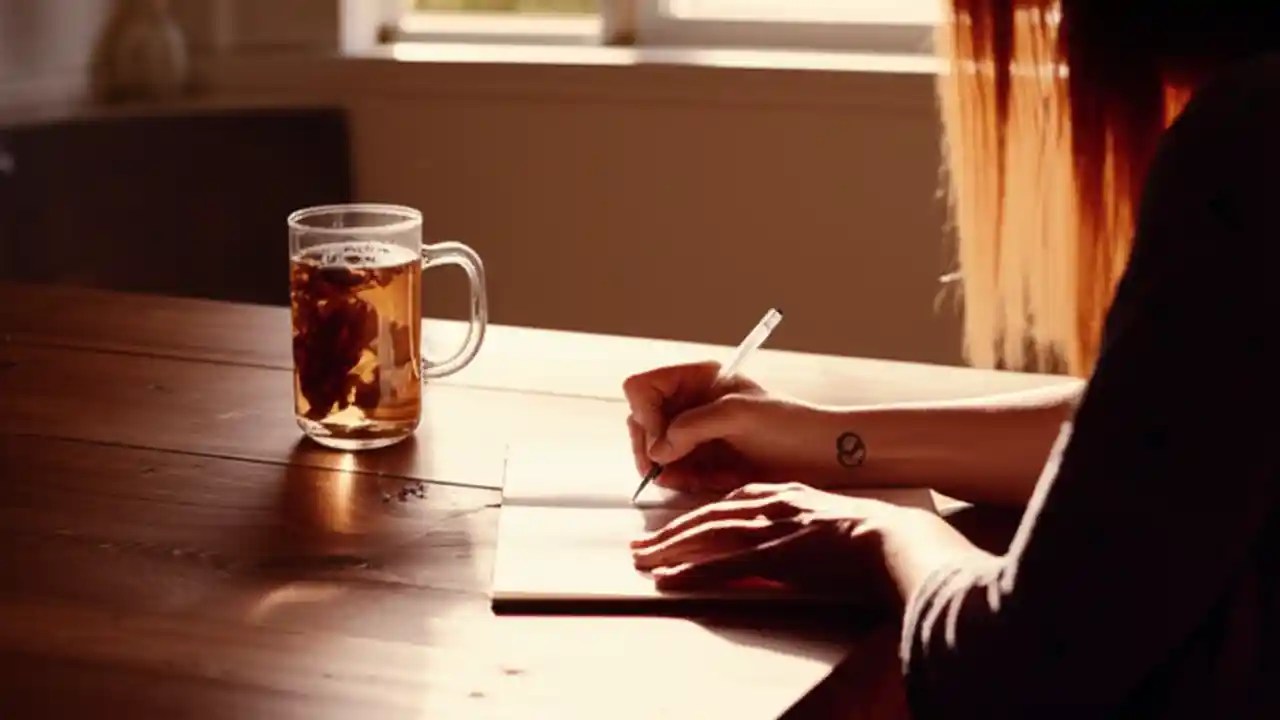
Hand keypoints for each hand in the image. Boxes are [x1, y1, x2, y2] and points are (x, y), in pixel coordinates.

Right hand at [622, 361, 809, 492]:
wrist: (822, 455)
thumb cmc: (788, 424)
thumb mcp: (738, 415)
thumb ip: (693, 426)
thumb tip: (657, 449)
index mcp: (697, 379)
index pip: (644, 388)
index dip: (645, 414)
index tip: (661, 441)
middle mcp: (691, 403)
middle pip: (641, 421)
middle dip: (649, 447)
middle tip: (662, 470)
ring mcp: (696, 433)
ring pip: (654, 452)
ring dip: (665, 468)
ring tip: (688, 478)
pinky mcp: (705, 460)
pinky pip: (674, 472)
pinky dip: (680, 480)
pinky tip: (700, 482)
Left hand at [630, 482, 908, 603]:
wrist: (898, 540)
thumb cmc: (874, 535)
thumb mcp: (827, 517)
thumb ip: (800, 524)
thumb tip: (785, 543)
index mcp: (784, 494)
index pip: (727, 502)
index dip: (696, 515)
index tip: (674, 527)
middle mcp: (772, 506)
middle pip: (708, 516)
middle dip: (671, 532)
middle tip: (640, 546)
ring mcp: (774, 530)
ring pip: (708, 536)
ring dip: (670, 549)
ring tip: (643, 561)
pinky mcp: (778, 557)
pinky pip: (725, 566)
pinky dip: (692, 572)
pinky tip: (670, 580)